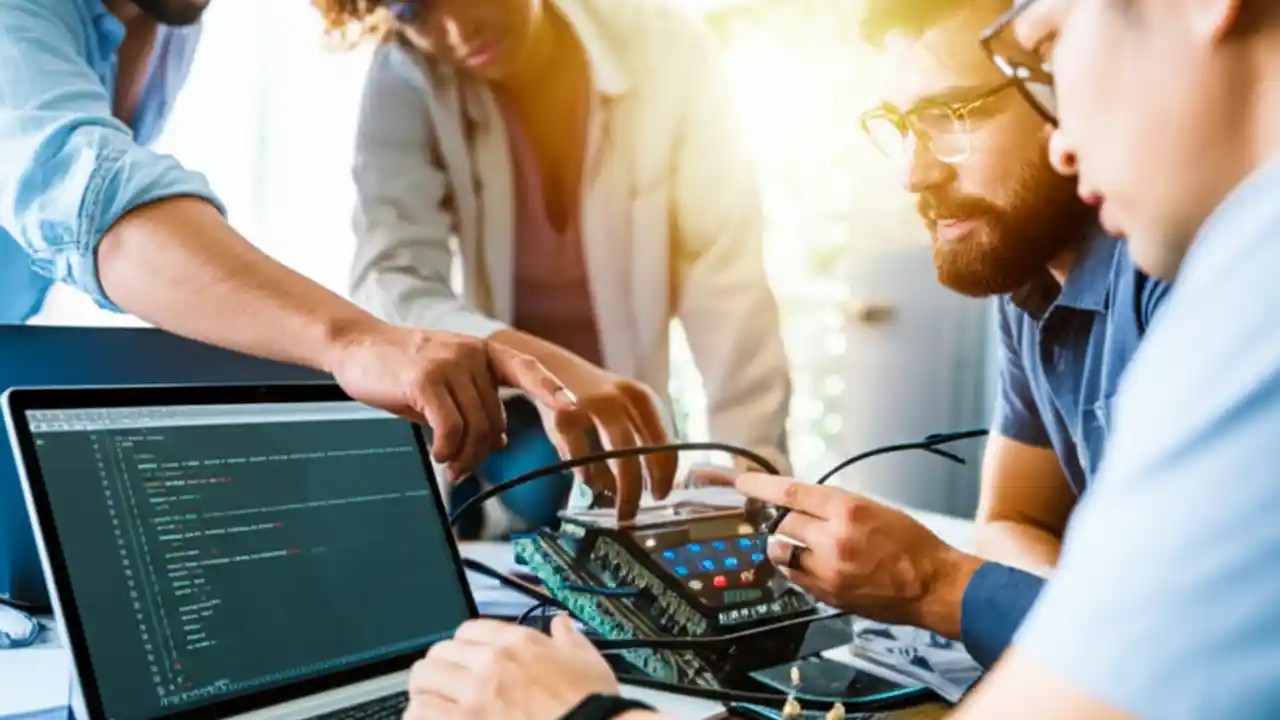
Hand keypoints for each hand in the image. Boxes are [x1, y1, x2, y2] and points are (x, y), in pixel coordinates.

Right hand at [327, 322, 572, 480]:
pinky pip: (451, 428)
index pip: (527, 368)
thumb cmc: (403, 370)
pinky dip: (447, 449)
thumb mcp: (446, 385)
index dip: (552, 388)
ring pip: (475, 428)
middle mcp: (472, 353)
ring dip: (463, 457)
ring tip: (448, 464)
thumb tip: (499, 440)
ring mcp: (450, 363)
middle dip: (481, 451)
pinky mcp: (425, 378)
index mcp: (484, 352)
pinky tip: (438, 454)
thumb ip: (474, 406)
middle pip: (495, 419)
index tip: (573, 409)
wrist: (358, 345)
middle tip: (461, 468)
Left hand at [403, 616, 618, 719]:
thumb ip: (570, 641)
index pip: (468, 630)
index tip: (466, 661)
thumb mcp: (588, 663)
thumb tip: (562, 625)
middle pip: (440, 653)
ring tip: (431, 706)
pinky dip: (420, 715)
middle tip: (445, 686)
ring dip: (425, 693)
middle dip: (441, 669)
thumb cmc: (594, 707)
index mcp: (518, 643)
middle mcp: (490, 663)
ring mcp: (473, 697)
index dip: (464, 647)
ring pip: (423, 680)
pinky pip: (420, 713)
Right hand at [535, 358, 676, 521]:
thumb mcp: (621, 407)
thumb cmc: (589, 394)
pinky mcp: (565, 419)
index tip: (660, 495)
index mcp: (641, 398)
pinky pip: (583, 461)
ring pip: (618, 460)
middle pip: (643, 455)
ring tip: (617, 506)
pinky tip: (590, 481)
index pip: (666, 443)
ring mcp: (592, 407)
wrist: (544, 363)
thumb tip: (656, 481)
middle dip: (639, 490)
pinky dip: (588, 477)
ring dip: (620, 490)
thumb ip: (639, 436)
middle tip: (635, 512)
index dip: (665, 475)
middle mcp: (621, 399)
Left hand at [735, 474, 981, 637]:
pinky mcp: (828, 595)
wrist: (932, 584)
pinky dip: (796, 568)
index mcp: (847, 510)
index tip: (740, 482)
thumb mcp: (874, 508)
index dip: (759, 486)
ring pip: (781, 553)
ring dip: (785, 546)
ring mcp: (828, 570)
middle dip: (784, 521)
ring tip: (804, 545)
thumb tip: (799, 502)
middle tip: (796, 523)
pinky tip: (813, 565)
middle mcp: (833, 539)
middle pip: (782, 524)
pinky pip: (794, 577)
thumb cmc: (911, 544)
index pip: (791, 492)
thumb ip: (834, 506)